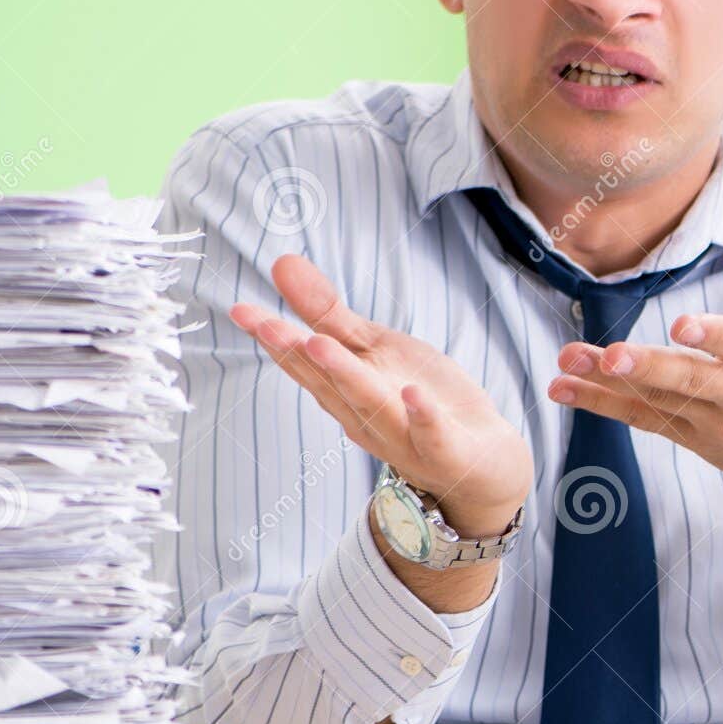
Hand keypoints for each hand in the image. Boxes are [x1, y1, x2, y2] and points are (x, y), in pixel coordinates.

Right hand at [229, 255, 532, 536]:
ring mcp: (403, 436)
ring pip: (372, 405)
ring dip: (346, 377)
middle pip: (329, 384)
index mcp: (343, 392)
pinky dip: (420, 415)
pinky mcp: (446, 450)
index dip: (274, 338)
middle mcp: (365, 417)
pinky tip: (411, 393)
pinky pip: (431, 434)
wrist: (481, 462)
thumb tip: (281, 261)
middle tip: (267, 325)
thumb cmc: (416, 399)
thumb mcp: (373, 348)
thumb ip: (327, 313)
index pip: (304, 364)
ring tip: (320, 345)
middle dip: (298, 355)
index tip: (241, 310)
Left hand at [545, 213, 722, 489]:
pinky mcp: (696, 436)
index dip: (713, 335)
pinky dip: (604, 405)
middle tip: (608, 355)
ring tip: (567, 364)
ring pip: (658, 401)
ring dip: (607, 385)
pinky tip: (566, 388)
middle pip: (692, 378)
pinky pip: (645, 419)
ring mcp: (716, 420)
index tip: (682, 326)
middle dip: (647, 367)